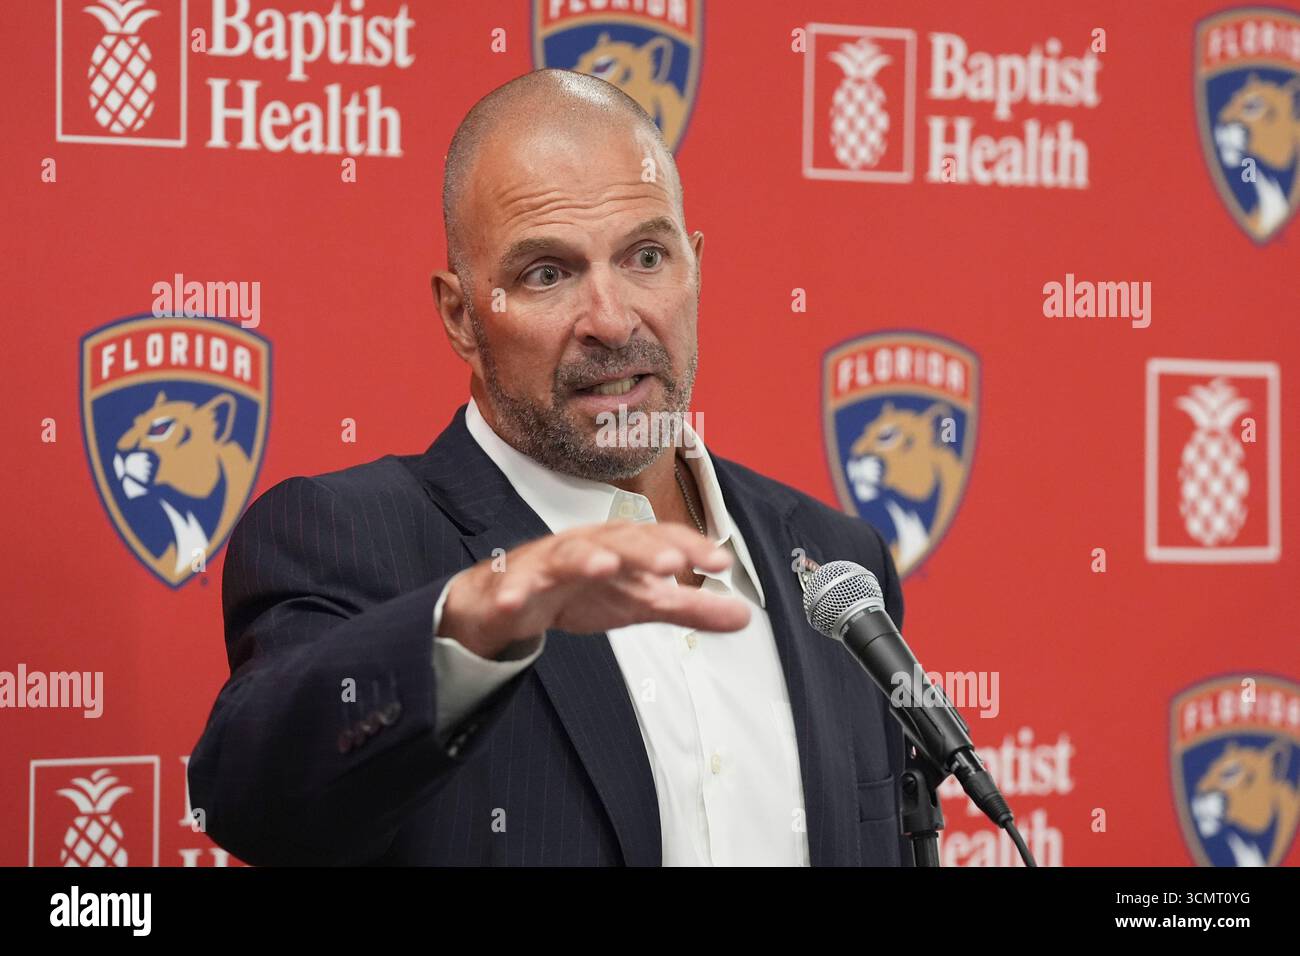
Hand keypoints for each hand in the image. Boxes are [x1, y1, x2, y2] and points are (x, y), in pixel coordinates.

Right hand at [440, 522, 751, 658]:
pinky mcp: (514, 583)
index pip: (661, 539)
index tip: (720, 561)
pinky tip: (514, 600)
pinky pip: (514, 586)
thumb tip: (745, 616)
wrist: (513, 599)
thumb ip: (689, 609)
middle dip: (643, 549)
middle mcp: (589, 545)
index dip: (689, 547)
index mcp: (623, 546)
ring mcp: (549, 563)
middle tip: (670, 564)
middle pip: (618, 541)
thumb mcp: (641, 602)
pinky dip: (513, 591)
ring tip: (604, 567)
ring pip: (567, 555)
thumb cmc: (582, 592)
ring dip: (584, 559)